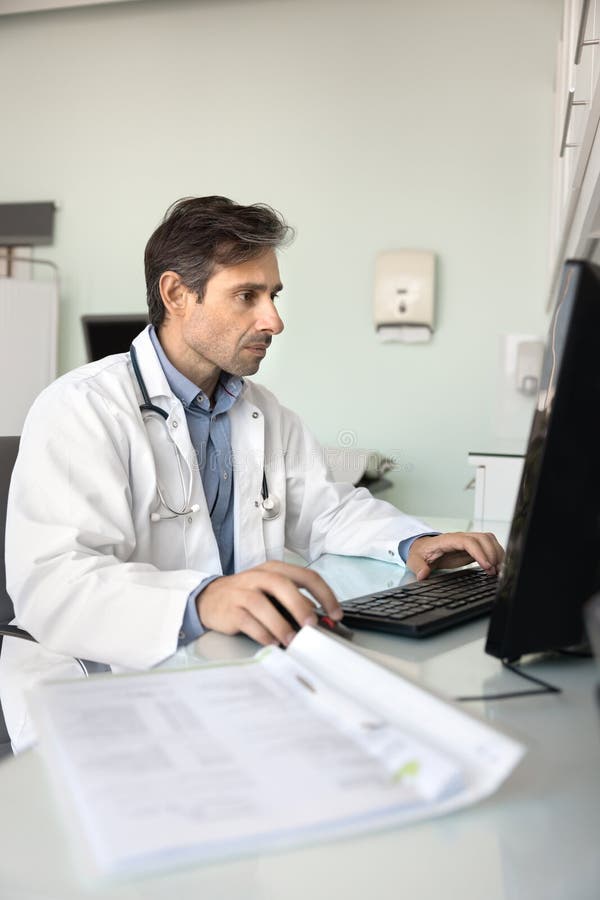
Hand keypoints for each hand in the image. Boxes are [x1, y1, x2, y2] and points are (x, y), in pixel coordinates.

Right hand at [196, 560, 341, 646]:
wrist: (210, 598)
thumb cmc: (248, 595)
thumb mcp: (273, 592)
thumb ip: (294, 601)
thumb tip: (318, 618)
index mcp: (276, 569)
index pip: (306, 576)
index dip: (325, 594)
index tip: (336, 614)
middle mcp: (259, 576)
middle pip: (283, 585)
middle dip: (300, 606)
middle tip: (312, 626)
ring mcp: (242, 591)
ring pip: (262, 604)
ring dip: (280, 624)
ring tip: (292, 640)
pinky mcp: (230, 609)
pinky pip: (247, 621)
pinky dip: (262, 633)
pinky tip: (272, 643)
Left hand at [406, 532, 503, 580]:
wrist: (423, 549)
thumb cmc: (421, 553)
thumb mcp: (414, 560)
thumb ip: (418, 567)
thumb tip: (422, 574)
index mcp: (447, 540)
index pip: (467, 541)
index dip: (479, 552)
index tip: (486, 566)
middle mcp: (460, 538)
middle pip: (482, 538)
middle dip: (492, 553)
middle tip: (494, 571)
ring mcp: (468, 541)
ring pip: (488, 540)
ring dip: (497, 553)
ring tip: (498, 570)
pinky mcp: (473, 548)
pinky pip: (489, 546)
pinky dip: (496, 554)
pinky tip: (497, 567)